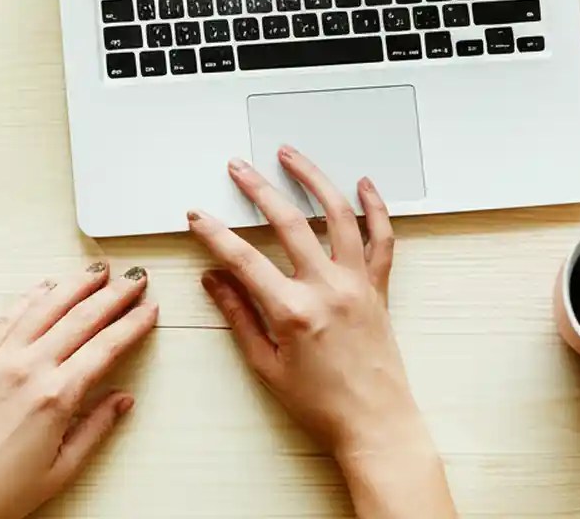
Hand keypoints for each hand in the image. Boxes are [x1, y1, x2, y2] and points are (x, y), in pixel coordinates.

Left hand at [0, 264, 158, 518]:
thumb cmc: (3, 491)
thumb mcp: (63, 467)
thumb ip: (96, 427)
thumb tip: (122, 400)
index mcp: (55, 397)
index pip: (105, 347)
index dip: (132, 325)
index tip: (149, 310)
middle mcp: (27, 370)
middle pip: (80, 318)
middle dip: (112, 295)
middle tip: (134, 279)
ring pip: (43, 308)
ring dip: (74, 285)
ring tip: (97, 272)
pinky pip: (5, 318)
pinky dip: (29, 298)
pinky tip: (46, 287)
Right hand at [189, 148, 454, 518]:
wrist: (376, 424)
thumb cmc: (320, 404)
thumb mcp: (266, 365)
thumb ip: (239, 316)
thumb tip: (214, 279)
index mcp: (293, 311)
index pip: (243, 258)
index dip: (214, 233)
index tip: (197, 215)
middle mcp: (327, 289)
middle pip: (289, 223)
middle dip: (259, 189)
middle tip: (238, 167)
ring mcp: (357, 285)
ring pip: (339, 216)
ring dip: (314, 180)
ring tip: (291, 156)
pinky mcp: (378, 289)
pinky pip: (382, 240)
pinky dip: (376, 208)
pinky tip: (364, 184)